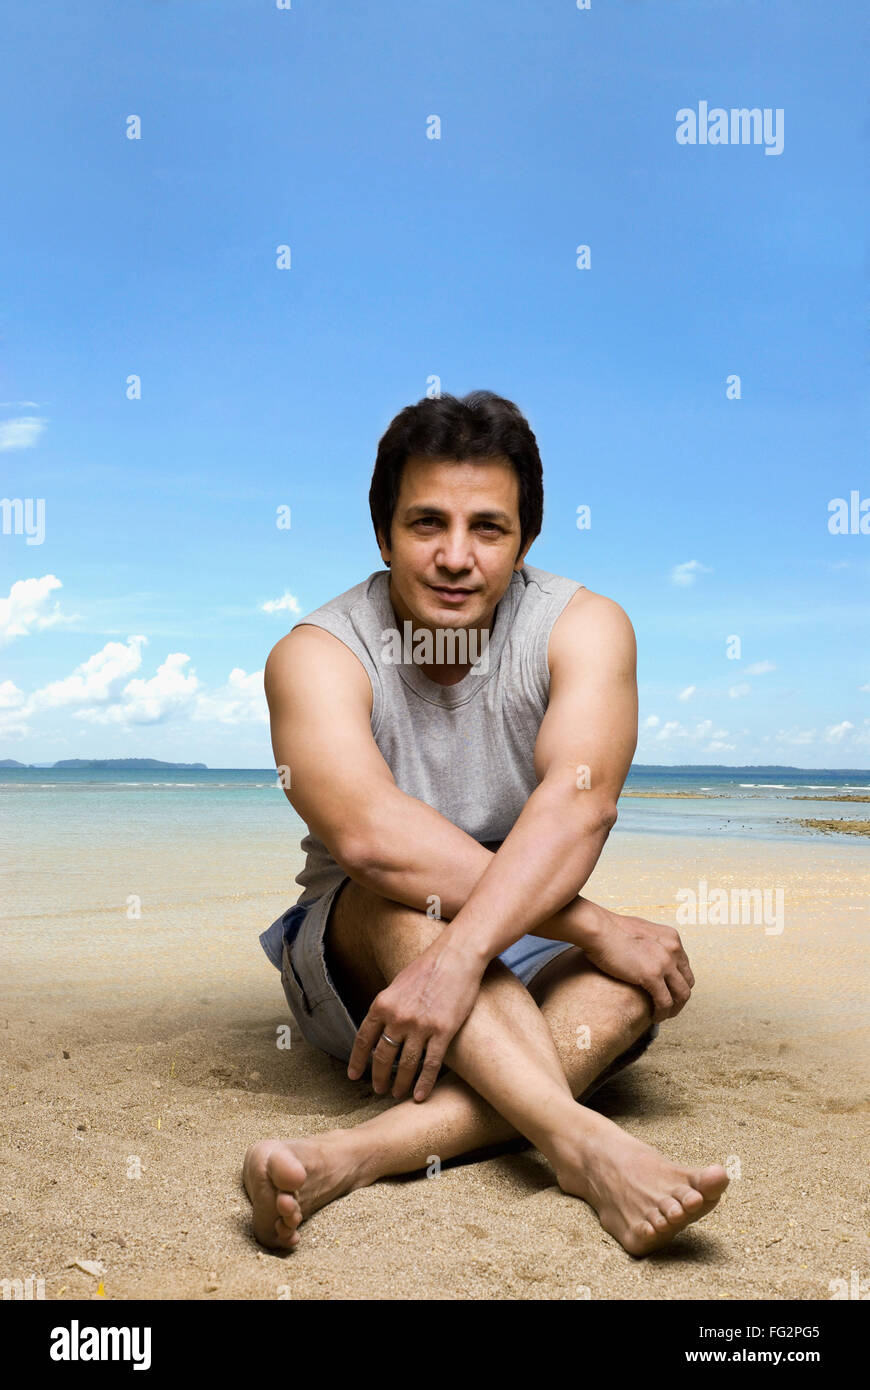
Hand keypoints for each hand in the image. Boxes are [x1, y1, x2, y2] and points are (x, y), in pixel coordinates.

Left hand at [346, 938, 483, 1101]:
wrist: (456, 956)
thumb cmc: (428, 967)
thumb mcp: (398, 984)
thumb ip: (388, 1007)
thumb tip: (382, 1028)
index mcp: (382, 1004)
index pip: (364, 1039)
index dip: (357, 1061)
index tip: (354, 1076)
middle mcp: (398, 1017)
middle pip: (383, 1056)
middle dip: (379, 1077)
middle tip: (379, 1089)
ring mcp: (420, 1026)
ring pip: (406, 1064)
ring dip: (400, 1083)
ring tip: (397, 1093)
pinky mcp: (443, 1031)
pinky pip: (430, 1064)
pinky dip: (424, 1083)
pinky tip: (420, 1096)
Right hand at [579, 907, 694, 1022]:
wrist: (599, 930)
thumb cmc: (611, 929)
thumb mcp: (642, 931)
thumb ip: (652, 943)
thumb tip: (648, 955)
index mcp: (671, 938)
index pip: (684, 966)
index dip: (678, 982)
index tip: (670, 991)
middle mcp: (673, 949)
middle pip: (687, 981)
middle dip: (680, 997)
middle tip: (669, 1007)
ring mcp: (665, 963)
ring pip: (681, 995)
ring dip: (675, 1009)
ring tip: (663, 1015)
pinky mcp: (652, 975)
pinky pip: (664, 1002)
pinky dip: (662, 1013)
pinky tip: (654, 1017)